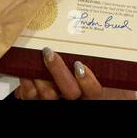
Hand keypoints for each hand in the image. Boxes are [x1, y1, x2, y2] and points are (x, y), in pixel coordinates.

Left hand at [15, 48, 136, 99]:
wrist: (92, 98)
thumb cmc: (103, 83)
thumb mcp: (110, 74)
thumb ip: (107, 61)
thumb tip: (109, 33)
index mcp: (95, 93)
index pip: (94, 92)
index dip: (87, 81)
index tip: (80, 65)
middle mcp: (78, 101)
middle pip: (69, 92)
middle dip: (58, 72)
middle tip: (50, 53)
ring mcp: (60, 103)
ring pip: (48, 95)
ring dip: (40, 75)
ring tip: (37, 57)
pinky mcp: (44, 103)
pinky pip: (32, 98)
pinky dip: (27, 83)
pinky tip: (26, 70)